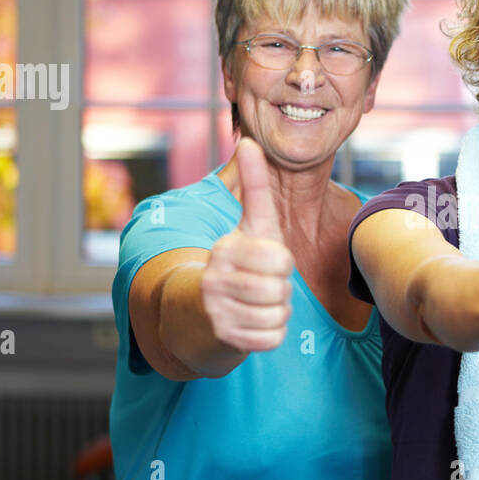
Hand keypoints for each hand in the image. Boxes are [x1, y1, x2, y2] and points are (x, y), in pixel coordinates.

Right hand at [201, 138, 294, 351]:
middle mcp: (216, 279)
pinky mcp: (224, 339)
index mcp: (226, 249)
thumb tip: (248, 140)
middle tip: (264, 287)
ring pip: (279, 315)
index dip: (282, 264)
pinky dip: (270, 335)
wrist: (196, 314)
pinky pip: (273, 339)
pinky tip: (253, 324)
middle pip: (281, 289)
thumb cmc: (235, 264)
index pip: (280, 259)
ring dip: (277, 312)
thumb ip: (252, 186)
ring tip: (258, 304)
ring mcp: (217, 311)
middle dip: (281, 290)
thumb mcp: (247, 226)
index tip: (266, 262)